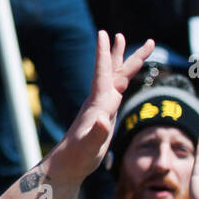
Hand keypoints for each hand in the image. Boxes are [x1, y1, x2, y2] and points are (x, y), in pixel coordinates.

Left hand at [49, 33, 153, 183]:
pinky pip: (116, 91)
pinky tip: (124, 79)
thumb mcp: (90, 146)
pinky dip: (122, 80)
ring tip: (125, 43)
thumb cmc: (79, 156)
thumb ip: (98, 133)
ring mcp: (101, 106)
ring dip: (122, 61)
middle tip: (130, 36)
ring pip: (114, 78)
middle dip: (123, 54)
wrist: (69, 165)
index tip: (105, 33)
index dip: (104, 53)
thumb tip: (103, 120)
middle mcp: (99, 100)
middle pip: (114, 71)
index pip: (102, 72)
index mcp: (98, 103)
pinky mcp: (104, 114)